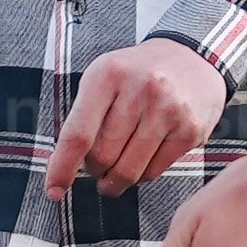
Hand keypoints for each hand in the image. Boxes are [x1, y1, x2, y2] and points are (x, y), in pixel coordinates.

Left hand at [42, 34, 223, 198]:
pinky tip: (140, 163)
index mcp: (108, 75)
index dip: (63, 167)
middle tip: (97, 168)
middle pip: (103, 156)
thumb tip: (62, 164)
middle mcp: (140, 90)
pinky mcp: (190, 130)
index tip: (54, 190)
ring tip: (115, 175)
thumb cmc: (137, 73)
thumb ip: (84, 115)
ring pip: (129, 170)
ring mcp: (168, 110)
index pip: (78, 133)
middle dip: (94, 170)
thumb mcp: (104, 76)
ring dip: (116, 181)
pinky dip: (142, 176)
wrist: (192, 56)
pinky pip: (155, 171)